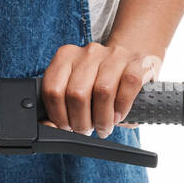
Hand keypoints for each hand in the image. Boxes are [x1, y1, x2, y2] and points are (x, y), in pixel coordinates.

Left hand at [41, 42, 159, 138]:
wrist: (131, 58)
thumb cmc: (98, 79)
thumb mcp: (75, 85)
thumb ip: (59, 105)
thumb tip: (48, 126)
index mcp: (66, 56)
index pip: (52, 89)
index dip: (58, 115)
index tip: (65, 126)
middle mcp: (88, 52)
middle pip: (76, 93)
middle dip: (80, 121)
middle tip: (85, 130)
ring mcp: (113, 55)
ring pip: (102, 92)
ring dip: (102, 119)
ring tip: (103, 127)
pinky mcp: (136, 62)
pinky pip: (127, 87)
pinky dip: (121, 108)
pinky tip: (118, 116)